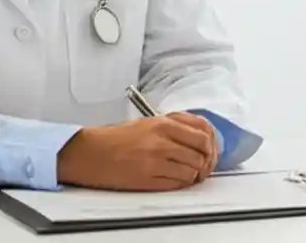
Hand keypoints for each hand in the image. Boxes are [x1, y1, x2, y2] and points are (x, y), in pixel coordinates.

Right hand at [58, 112, 218, 190]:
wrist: (94, 152)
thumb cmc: (119, 138)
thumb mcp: (149, 123)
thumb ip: (175, 126)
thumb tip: (202, 137)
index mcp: (163, 123)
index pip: (203, 132)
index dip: (212, 143)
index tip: (210, 149)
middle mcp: (162, 140)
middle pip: (201, 153)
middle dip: (206, 161)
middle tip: (203, 165)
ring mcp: (156, 160)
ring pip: (192, 170)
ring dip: (194, 174)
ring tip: (188, 173)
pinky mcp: (149, 178)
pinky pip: (178, 183)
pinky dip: (182, 183)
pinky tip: (177, 179)